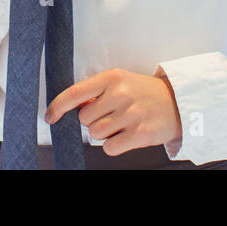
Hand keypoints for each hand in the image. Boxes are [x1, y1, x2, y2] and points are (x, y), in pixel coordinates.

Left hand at [46, 68, 182, 155]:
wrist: (177, 103)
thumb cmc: (142, 92)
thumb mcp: (120, 82)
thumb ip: (96, 92)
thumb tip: (72, 109)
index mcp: (112, 77)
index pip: (75, 93)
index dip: (58, 106)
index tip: (49, 116)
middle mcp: (120, 94)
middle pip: (84, 119)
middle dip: (93, 120)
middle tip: (111, 115)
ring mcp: (131, 114)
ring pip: (95, 134)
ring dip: (104, 133)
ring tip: (121, 124)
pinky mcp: (140, 134)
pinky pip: (109, 148)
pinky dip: (113, 145)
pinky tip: (126, 135)